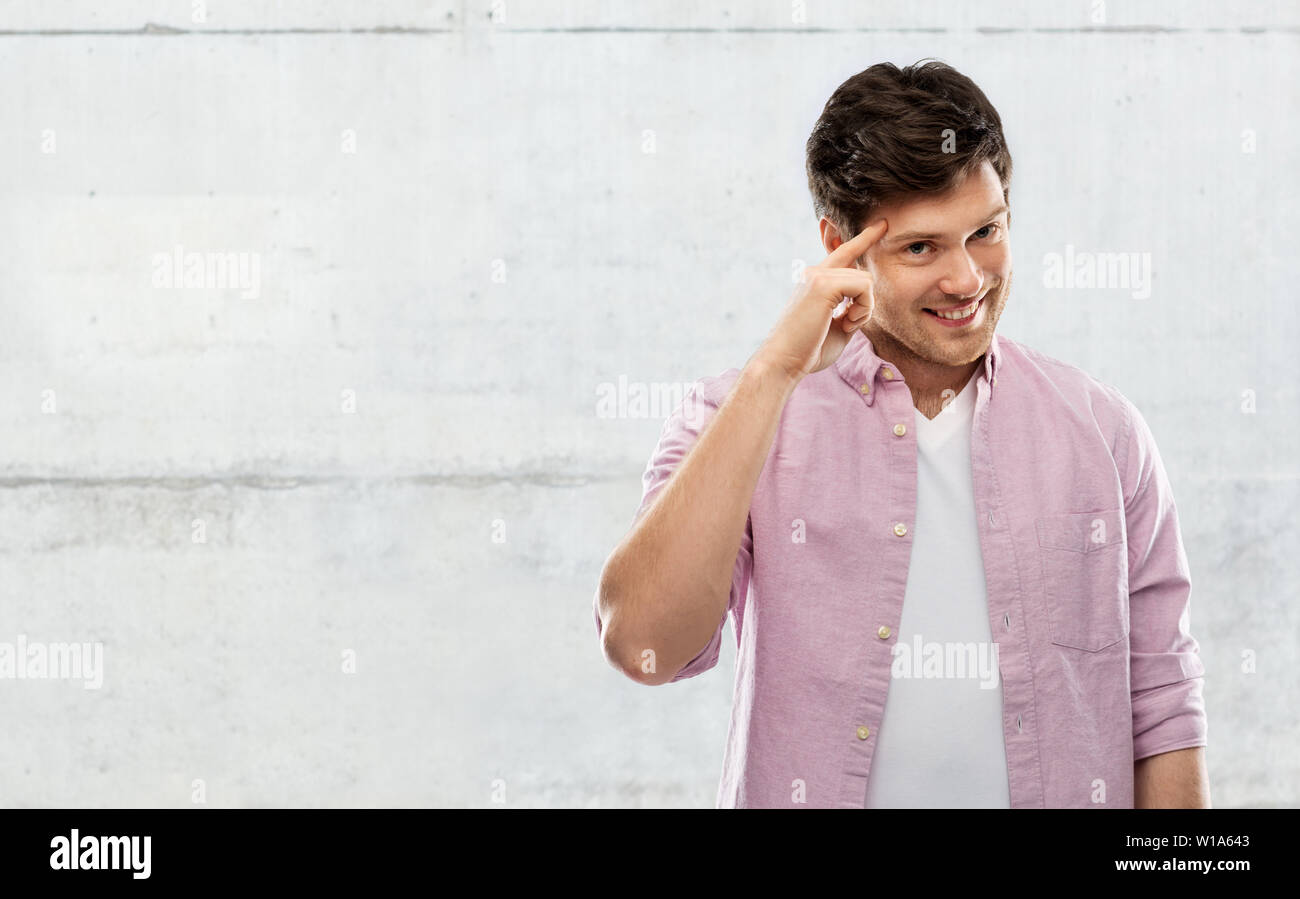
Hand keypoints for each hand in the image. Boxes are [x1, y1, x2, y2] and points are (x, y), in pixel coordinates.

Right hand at [753, 219, 886, 381]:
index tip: (882, 224)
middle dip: (865, 303)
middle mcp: (814, 273)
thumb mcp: (836, 325)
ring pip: (866, 279)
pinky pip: (864, 286)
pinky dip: (863, 308)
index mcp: (814, 281)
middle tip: (848, 325)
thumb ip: (850, 307)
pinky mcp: (823, 283)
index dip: (863, 238)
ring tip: (845, 325)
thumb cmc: (808, 350)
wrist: (784, 362)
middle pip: (862, 271)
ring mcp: (817, 275)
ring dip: (864, 308)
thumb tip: (865, 299)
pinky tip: (847, 322)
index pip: (842, 252)